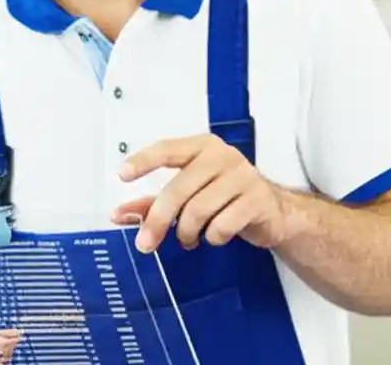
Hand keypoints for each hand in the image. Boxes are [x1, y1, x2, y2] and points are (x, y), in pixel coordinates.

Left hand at [112, 134, 291, 252]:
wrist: (273, 210)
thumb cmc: (224, 197)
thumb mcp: (188, 195)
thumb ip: (152, 203)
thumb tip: (118, 215)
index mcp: (201, 147)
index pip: (167, 149)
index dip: (143, 161)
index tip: (122, 175)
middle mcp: (222, 156)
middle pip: (179, 188)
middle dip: (158, 220)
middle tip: (145, 244)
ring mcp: (242, 176)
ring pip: (198, 210)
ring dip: (187, 233)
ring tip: (188, 239)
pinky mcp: (257, 199)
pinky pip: (222, 226)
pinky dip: (212, 238)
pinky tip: (215, 236)